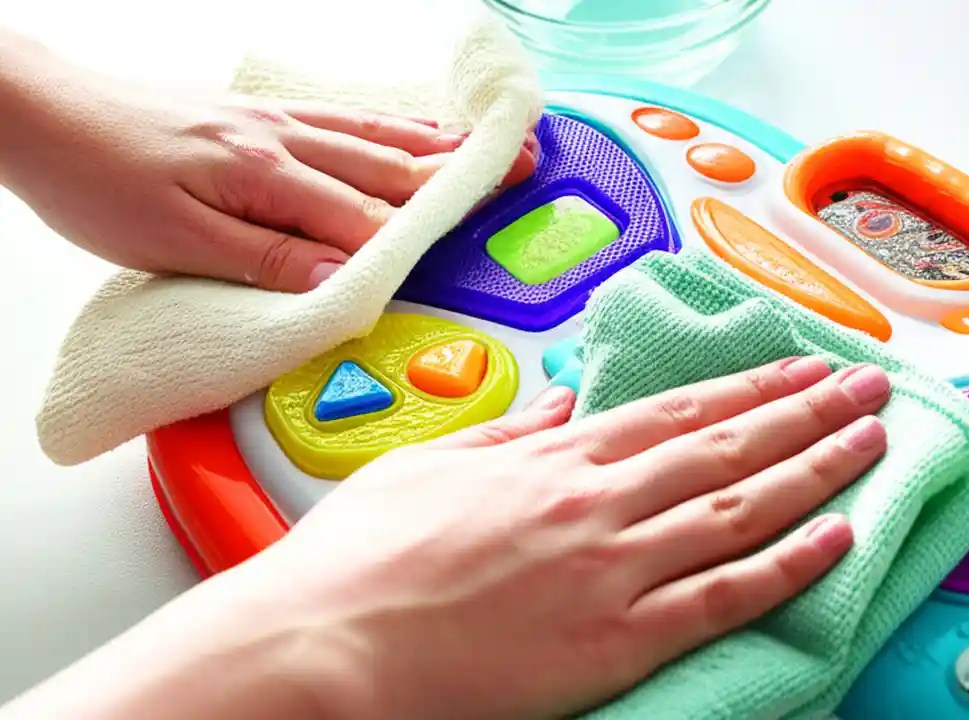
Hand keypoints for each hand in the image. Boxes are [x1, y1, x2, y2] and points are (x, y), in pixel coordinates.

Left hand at [0, 33, 536, 291]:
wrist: (41, 113)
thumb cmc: (98, 178)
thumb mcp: (176, 241)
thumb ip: (267, 259)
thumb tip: (341, 280)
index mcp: (267, 177)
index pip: (364, 222)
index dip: (422, 243)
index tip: (480, 253)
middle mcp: (283, 141)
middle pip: (389, 169)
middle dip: (460, 180)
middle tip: (524, 175)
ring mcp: (275, 122)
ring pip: (376, 138)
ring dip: (440, 149)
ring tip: (492, 149)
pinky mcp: (261, 115)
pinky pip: (346, 118)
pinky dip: (393, 124)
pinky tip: (415, 128)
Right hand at [1, 359, 889, 718]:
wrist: (325, 646)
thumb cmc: (361, 561)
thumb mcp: (428, 465)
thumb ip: (508, 429)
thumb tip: (563, 398)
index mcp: (551, 457)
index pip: (677, 409)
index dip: (751, 385)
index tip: (802, 366)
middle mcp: (597, 500)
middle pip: (727, 444)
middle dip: (807, 411)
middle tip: (869, 386)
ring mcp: (613, 567)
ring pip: (742, 506)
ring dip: (816, 469)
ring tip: (873, 441)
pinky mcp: (617, 638)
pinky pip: (722, 593)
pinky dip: (787, 563)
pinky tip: (835, 537)